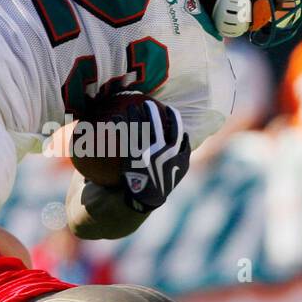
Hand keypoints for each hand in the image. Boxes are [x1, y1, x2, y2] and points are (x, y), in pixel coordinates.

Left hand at [121, 97, 190, 211]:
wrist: (145, 198)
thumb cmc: (163, 182)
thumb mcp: (181, 168)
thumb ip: (185, 151)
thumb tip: (184, 135)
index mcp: (175, 153)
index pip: (176, 129)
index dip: (173, 117)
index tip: (168, 108)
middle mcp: (162, 151)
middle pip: (157, 124)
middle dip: (152, 111)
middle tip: (147, 103)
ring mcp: (147, 153)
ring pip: (141, 127)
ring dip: (136, 114)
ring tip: (132, 106)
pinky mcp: (133, 156)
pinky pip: (127, 136)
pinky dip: (122, 126)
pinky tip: (117, 119)